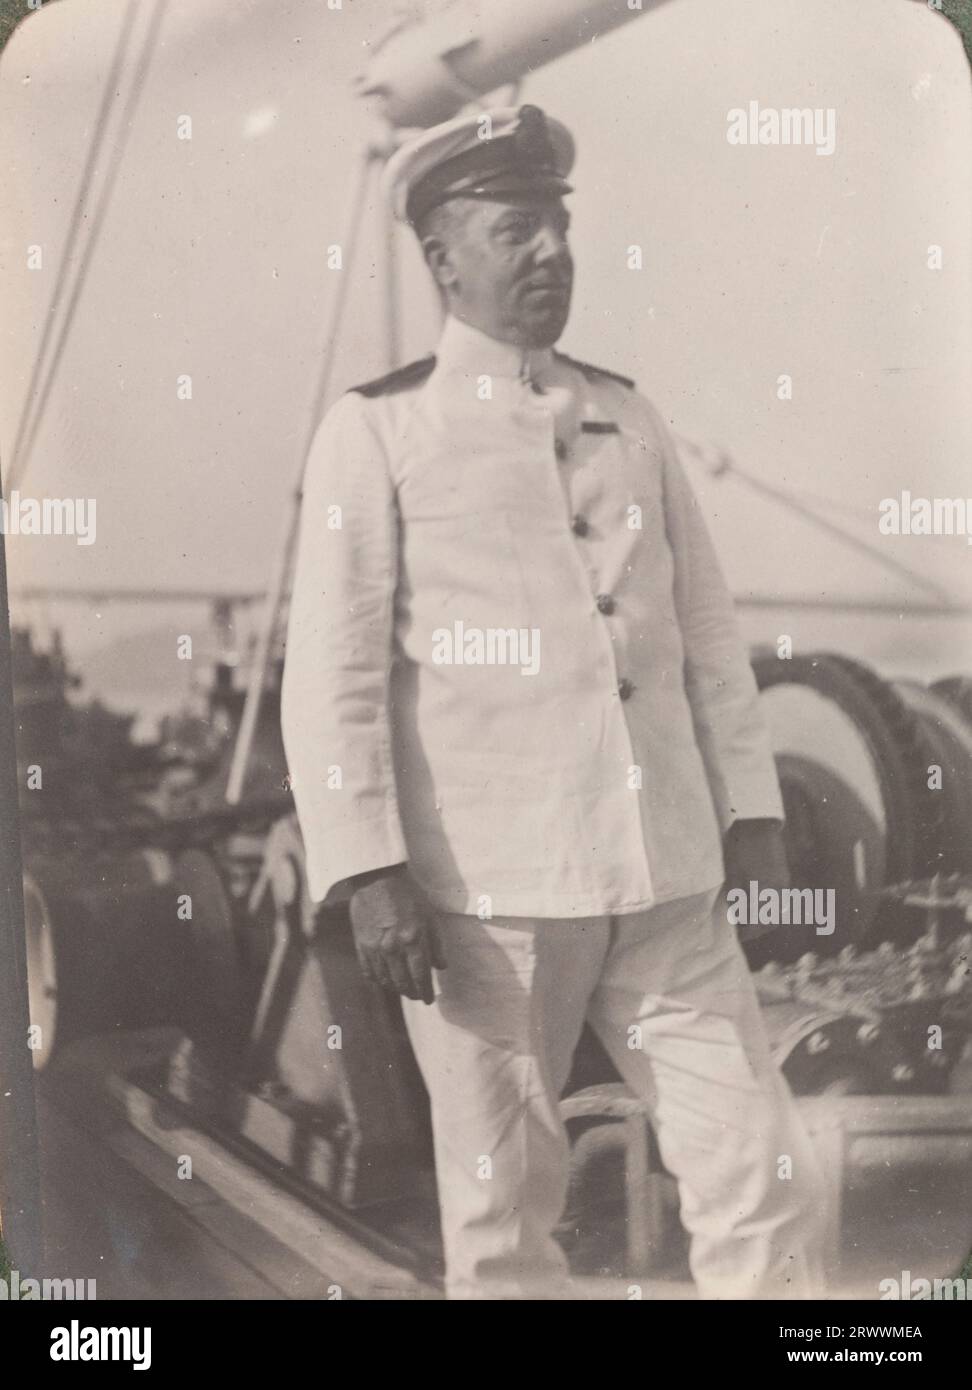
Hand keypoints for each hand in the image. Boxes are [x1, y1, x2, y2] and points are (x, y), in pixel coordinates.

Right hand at [348, 865, 445, 1003]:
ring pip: (385, 980)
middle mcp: (393, 948)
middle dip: (412, 993)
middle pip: (402, 983)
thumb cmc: (409, 895)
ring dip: (395, 989)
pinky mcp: (360, 945)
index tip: (429, 999)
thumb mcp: (430, 916)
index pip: (420, 977)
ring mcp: (374, 948)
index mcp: (413, 940)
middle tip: (417, 996)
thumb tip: (441, 967)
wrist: (378, 879)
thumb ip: (437, 944)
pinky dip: (377, 980)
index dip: (425, 992)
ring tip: (403, 989)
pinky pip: (368, 972)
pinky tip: (384, 980)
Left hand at [722, 818, 789, 943]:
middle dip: (757, 929)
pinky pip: (780, 900)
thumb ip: (736, 900)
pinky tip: (759, 903)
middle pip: (770, 921)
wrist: (757, 823)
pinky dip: (771, 907)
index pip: (757, 924)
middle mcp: (778, 892)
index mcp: (763, 893)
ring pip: (777, 912)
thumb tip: (738, 918)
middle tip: (743, 929)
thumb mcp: (732, 876)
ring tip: (750, 918)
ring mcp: (784, 884)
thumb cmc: (740, 848)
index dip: (748, 933)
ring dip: (766, 920)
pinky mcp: (785, 877)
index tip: (739, 936)